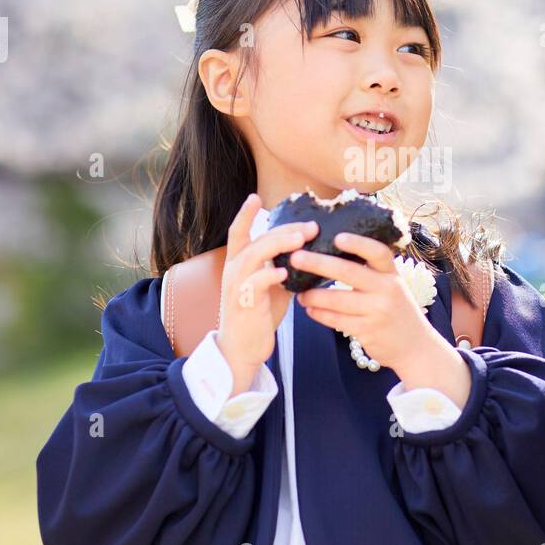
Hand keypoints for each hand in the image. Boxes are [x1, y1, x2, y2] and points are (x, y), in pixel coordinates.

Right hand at [215, 193, 318, 393]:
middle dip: (284, 230)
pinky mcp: (243, 304)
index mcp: (239, 263)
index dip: (245, 213)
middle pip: (255, 239)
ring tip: (300, 240)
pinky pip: (254, 284)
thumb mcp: (274, 285)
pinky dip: (269, 275)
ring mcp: (236, 286)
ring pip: (253, 255)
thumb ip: (284, 266)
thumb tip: (311, 250)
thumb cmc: (260, 315)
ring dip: (277, 245)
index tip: (255, 196)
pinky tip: (284, 272)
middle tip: (311, 226)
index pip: (239, 231)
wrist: (243, 348)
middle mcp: (233, 270)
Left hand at [292, 233, 470, 404]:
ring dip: (313, 296)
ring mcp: (377, 311)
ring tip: (299, 293)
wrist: (415, 347)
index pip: (377, 252)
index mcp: (392, 274)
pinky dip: (319, 314)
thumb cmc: (396, 310)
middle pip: (348, 272)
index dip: (358, 243)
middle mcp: (387, 290)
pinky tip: (310, 309)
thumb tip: (335, 252)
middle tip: (296, 257)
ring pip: (336, 300)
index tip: (337, 236)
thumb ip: (372, 272)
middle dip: (318, 263)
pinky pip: (336, 320)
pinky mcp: (367, 331)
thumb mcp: (393, 286)